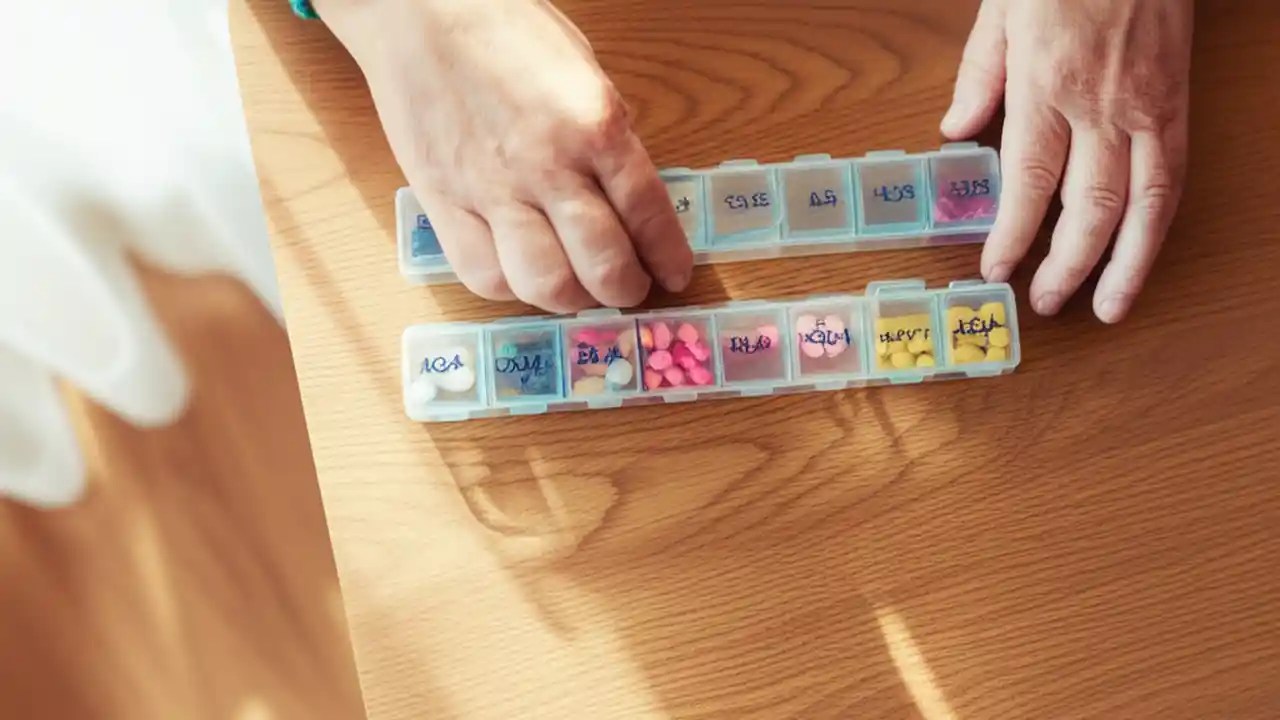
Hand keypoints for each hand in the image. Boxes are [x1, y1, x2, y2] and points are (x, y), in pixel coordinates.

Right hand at [316, 0, 693, 311]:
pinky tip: (521, 272)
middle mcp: (548, 165)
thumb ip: (607, 140)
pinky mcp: (443, 203)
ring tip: (575, 286)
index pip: (648, 213)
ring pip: (544, 283)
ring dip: (569, 297)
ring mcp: (492, 190)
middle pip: (602, 265)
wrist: (419, 12)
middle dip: (625, 289)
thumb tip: (627, 201)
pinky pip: (483, 274)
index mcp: (595, 126)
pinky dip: (511, 287)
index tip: (673, 276)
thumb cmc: (507, 31)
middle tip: (626, 287)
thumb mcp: (583, 74)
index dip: (667, 257)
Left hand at [942, 0, 1193, 322]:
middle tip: (1045, 301)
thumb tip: (954, 132)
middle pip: (1090, 207)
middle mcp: (1102, 105)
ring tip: (1107, 307)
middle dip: (1068, 266)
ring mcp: (1149, 107)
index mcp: (1048, 83)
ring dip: (1126, 265)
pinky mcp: (1178, 102)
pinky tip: (1143, 253)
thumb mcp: (1002, 7)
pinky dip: (1160, 223)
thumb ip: (978, 75)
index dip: (1013, 236)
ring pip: (1145, 205)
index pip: (1029, 181)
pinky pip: (1174, 175)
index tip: (995, 271)